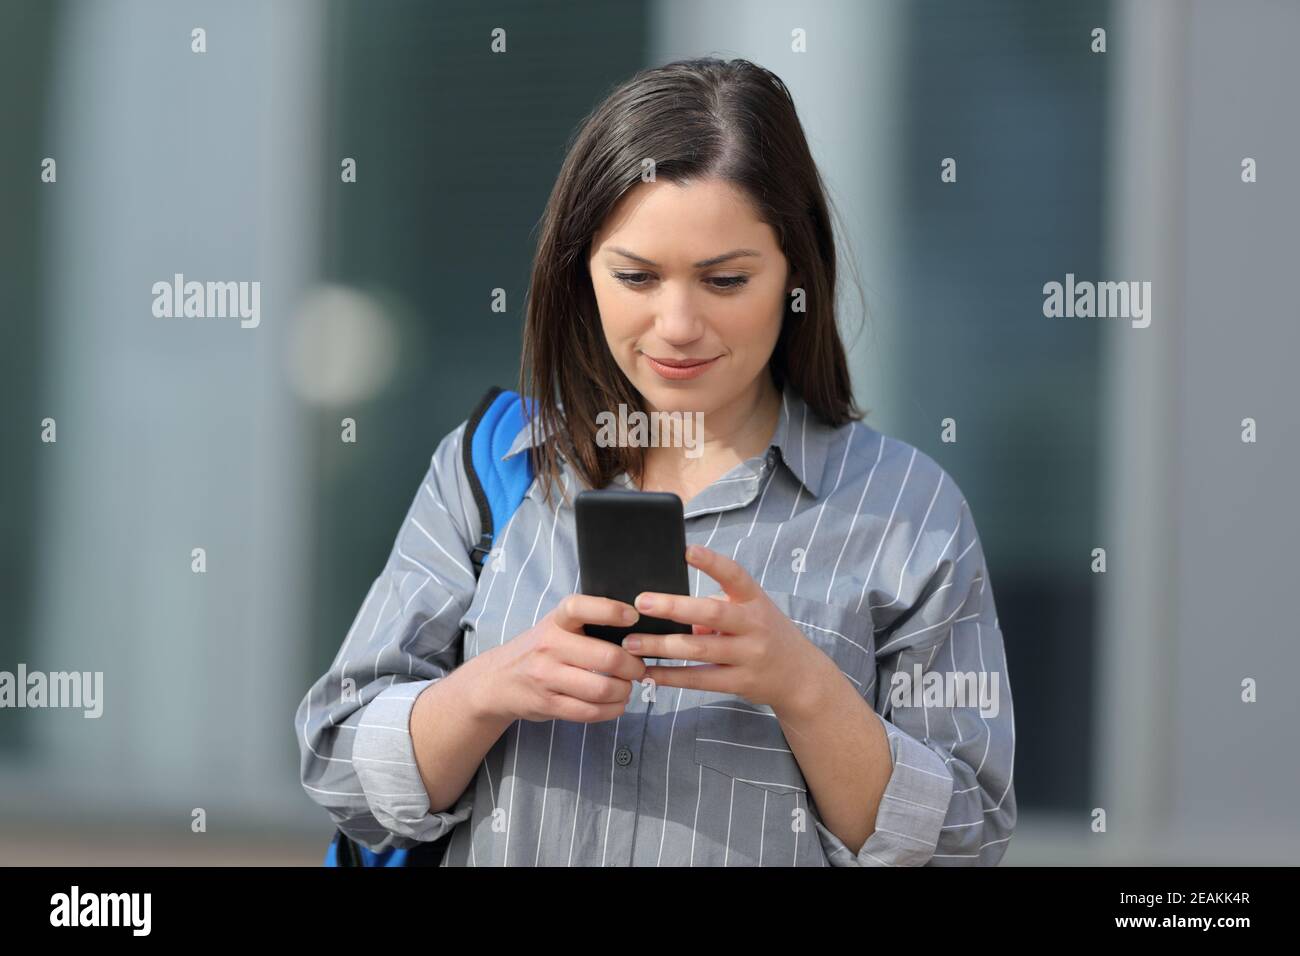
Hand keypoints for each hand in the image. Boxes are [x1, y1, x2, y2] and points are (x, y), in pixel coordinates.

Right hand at [476, 595, 647, 723]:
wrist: (498, 680)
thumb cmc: (539, 650)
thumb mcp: (555, 626)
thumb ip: (587, 625)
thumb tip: (636, 632)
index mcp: (556, 621)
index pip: (581, 607)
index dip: (611, 611)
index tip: (633, 618)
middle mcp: (550, 646)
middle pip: (607, 657)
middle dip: (633, 666)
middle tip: (638, 669)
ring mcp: (547, 677)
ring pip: (602, 688)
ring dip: (624, 691)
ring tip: (627, 688)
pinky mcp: (548, 704)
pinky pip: (590, 712)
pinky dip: (612, 710)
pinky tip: (616, 704)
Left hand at [621, 544, 827, 714]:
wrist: (801, 676)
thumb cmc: (765, 634)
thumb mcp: (750, 613)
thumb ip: (715, 609)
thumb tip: (673, 614)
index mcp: (755, 600)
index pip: (734, 575)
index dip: (711, 562)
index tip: (686, 549)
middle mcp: (754, 625)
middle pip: (711, 614)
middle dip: (673, 607)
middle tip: (640, 602)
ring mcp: (749, 656)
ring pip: (699, 650)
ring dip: (662, 645)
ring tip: (631, 642)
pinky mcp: (740, 683)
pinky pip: (700, 679)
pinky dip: (671, 676)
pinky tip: (648, 672)